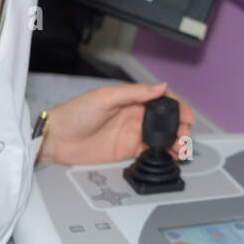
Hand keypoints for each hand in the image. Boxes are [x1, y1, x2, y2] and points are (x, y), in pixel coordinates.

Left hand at [39, 81, 192, 165]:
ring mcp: (131, 134)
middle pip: (165, 121)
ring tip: (182, 149)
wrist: (56, 138)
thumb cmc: (74, 113)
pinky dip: (162, 155)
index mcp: (131, 100)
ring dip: (174, 143)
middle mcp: (133, 116)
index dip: (177, 108)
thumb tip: (159, 87)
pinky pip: (149, 152)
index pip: (161, 102)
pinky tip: (168, 156)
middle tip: (185, 136)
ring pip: (161, 138)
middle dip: (180, 128)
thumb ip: (134, 93)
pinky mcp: (126, 151)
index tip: (186, 116)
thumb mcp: (104, 97)